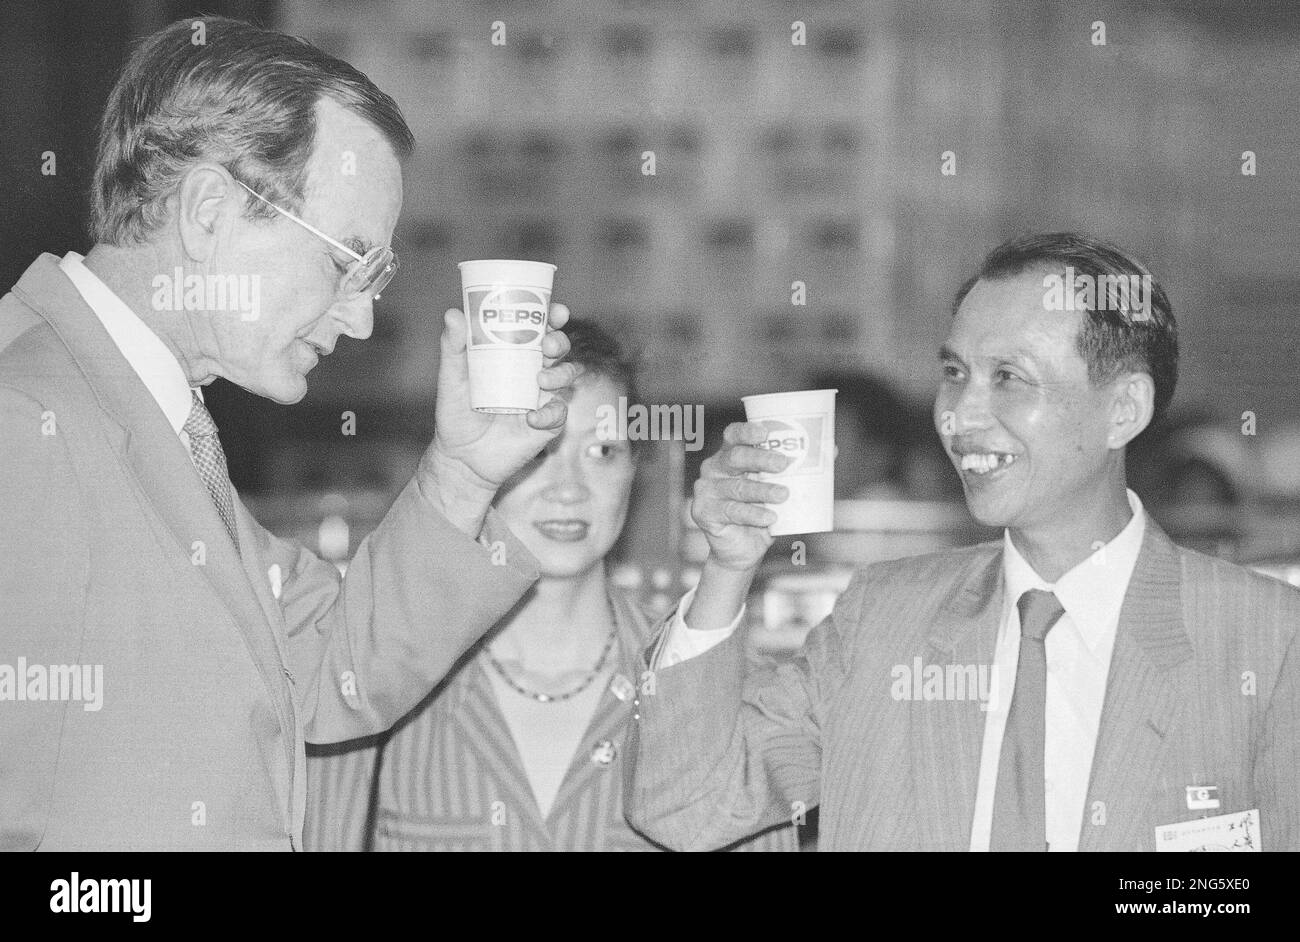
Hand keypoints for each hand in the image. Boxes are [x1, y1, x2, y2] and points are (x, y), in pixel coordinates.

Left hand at [418, 303, 581, 531]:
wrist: (462, 458)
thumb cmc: (456, 415)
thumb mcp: (452, 379)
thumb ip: (453, 347)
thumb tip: (453, 313)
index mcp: (513, 354)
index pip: (538, 328)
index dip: (552, 316)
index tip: (556, 311)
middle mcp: (532, 372)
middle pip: (559, 348)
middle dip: (560, 341)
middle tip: (548, 346)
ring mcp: (542, 398)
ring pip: (568, 376)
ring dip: (561, 373)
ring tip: (541, 380)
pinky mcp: (547, 424)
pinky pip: (560, 413)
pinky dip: (550, 414)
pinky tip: (531, 418)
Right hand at [691, 421, 790, 572]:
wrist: (743, 551)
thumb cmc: (762, 513)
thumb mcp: (780, 489)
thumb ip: (799, 471)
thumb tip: (832, 450)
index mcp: (730, 455)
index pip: (733, 435)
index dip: (747, 431)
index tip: (766, 432)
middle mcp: (714, 469)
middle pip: (735, 457)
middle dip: (760, 458)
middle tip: (784, 464)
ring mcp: (706, 490)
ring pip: (737, 487)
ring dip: (762, 490)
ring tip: (784, 495)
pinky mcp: (703, 512)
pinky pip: (731, 511)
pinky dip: (753, 514)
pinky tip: (770, 518)